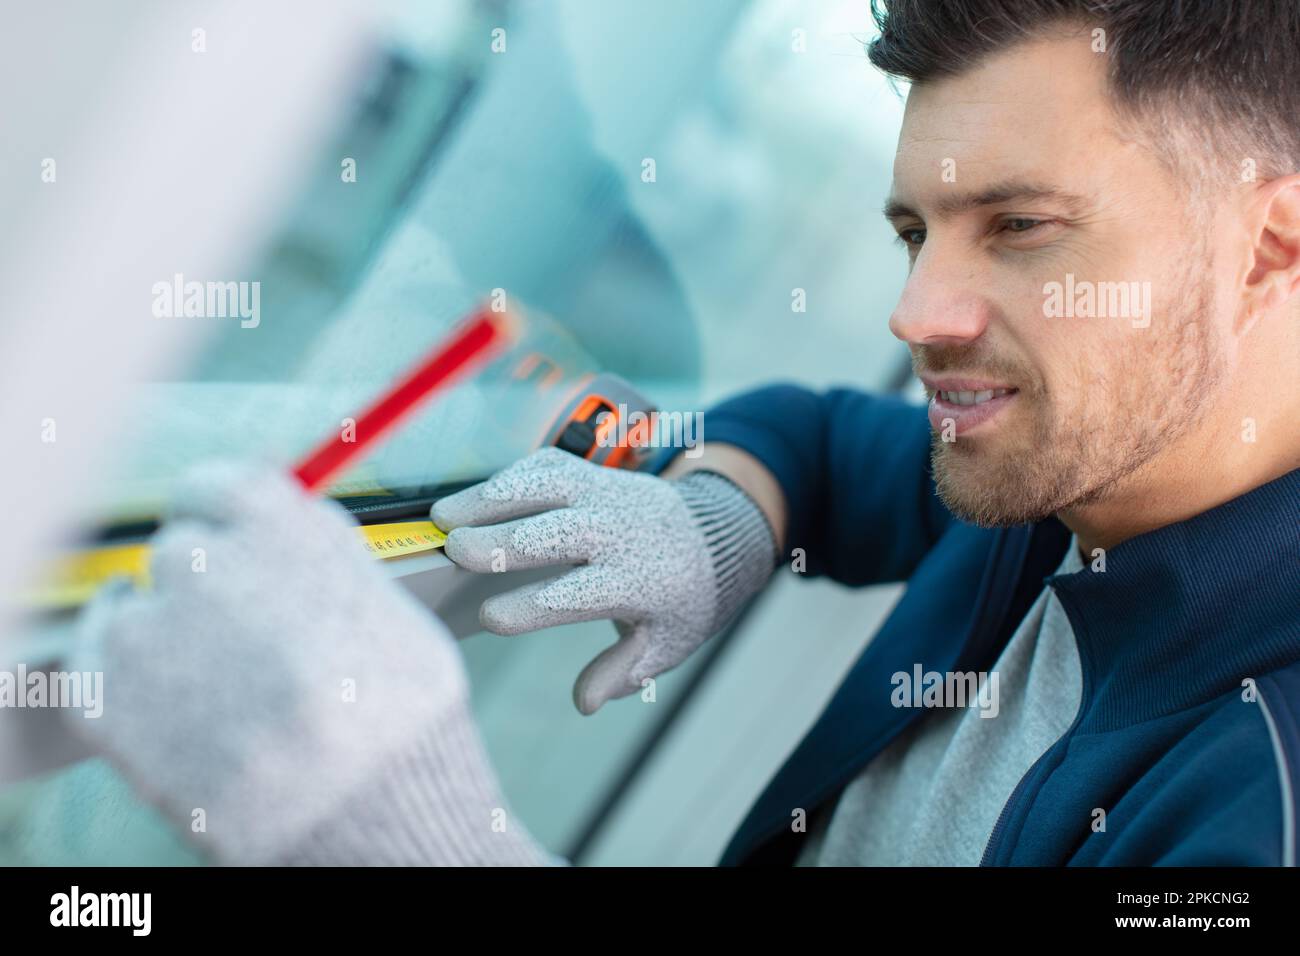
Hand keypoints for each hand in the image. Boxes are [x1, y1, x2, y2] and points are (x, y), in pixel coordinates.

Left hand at [64, 462, 482, 863]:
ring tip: (225, 688)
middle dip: (211, 584)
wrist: (367, 816)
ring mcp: (147, 630)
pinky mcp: (106, 698)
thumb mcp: (386, 602)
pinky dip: (127, 667)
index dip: (226, 513)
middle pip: (183, 548)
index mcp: (277, 529)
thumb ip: (323, 549)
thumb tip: (287, 509)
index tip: (230, 535)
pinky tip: (171, 694)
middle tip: (246, 636)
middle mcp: (203, 563)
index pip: (221, 484)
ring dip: (172, 631)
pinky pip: (96, 655)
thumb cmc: (396, 714)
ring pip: (139, 604)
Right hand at [432, 447, 776, 713]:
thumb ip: (622, 671)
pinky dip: (509, 477)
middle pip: (555, 533)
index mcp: (637, 583)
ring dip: (492, 498)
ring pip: (547, 487)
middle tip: (453, 552)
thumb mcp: (666, 643)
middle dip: (502, 541)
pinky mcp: (594, 474)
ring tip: (443, 515)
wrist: (718, 534)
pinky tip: (474, 497)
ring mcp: (605, 496)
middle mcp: (619, 533)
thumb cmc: (680, 597)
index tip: (489, 617)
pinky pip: (549, 466)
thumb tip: (584, 702)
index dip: (529, 608)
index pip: (575, 597)